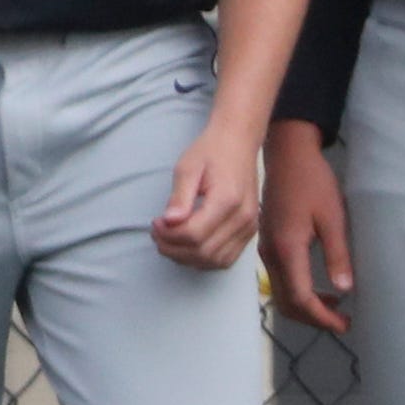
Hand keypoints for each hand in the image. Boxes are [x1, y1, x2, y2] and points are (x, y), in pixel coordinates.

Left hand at [152, 119, 263, 269]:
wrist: (238, 142)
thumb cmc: (210, 152)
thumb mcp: (187, 167)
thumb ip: (179, 196)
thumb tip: (169, 222)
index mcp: (228, 199)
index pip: (194, 234)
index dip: (169, 236)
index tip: (155, 223)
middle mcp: (243, 217)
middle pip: (204, 252)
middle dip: (173, 248)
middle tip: (157, 234)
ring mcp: (249, 226)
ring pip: (215, 261)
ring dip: (187, 258)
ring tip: (169, 240)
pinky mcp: (250, 231)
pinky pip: (226, 258)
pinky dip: (203, 259)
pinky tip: (187, 245)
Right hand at [260, 121, 354, 333]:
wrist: (287, 155)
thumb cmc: (313, 182)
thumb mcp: (333, 217)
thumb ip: (338, 255)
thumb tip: (345, 289)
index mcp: (287, 248)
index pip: (301, 298)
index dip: (322, 318)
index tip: (345, 325)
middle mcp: (271, 254)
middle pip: (287, 303)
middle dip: (314, 319)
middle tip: (342, 322)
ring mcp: (266, 250)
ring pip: (281, 294)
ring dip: (306, 307)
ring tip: (336, 307)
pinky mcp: (268, 244)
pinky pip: (280, 280)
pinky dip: (298, 292)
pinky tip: (320, 287)